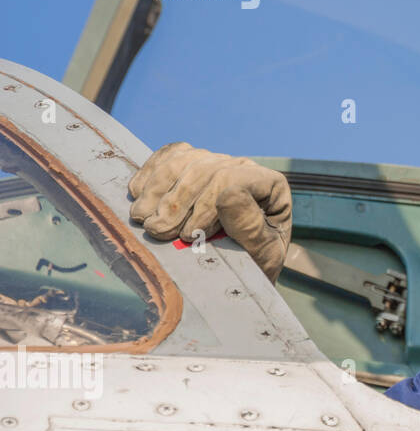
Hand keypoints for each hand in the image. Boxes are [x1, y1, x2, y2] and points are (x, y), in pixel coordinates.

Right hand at [128, 142, 291, 280]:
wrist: (238, 274)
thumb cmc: (254, 266)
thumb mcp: (261, 255)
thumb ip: (250, 227)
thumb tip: (229, 193)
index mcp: (270, 186)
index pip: (233, 178)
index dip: (206, 204)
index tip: (188, 236)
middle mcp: (245, 169)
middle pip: (204, 168)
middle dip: (177, 201)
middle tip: (158, 232)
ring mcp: (218, 164)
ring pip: (183, 160)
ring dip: (158, 190)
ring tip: (144, 220)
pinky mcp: (194, 165)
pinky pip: (170, 156)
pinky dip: (150, 173)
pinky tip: (138, 195)